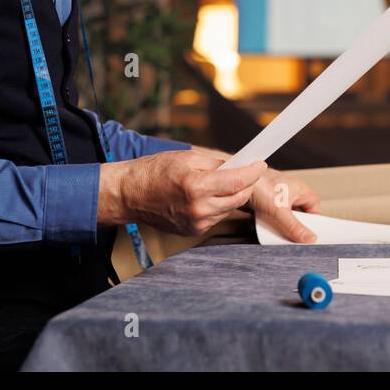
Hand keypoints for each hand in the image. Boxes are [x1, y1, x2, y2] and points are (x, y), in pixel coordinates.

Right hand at [98, 149, 266, 236]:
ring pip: (230, 208)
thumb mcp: (186, 158)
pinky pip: (217, 216)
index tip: (260, 164)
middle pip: (239, 198)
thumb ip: (215, 164)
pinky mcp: (193, 231)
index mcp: (196, 187)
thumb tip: (237, 166)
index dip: (253, 172)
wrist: (130, 194)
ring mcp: (196, 223)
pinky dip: (219, 205)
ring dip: (232, 195)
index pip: (238, 181)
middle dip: (246, 183)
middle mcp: (198, 209)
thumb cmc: (153, 172)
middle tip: (245, 171)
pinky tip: (208, 196)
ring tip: (220, 182)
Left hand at [250, 168, 320, 242]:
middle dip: (295, 226)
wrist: (238, 182)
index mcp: (301, 190)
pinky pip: (273, 215)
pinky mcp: (266, 201)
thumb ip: (295, 227)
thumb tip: (309, 238)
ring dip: (282, 225)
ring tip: (278, 233)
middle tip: (293, 236)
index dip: (314, 221)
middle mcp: (291, 192)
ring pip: (286, 216)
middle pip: (299, 214)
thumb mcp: (280, 211)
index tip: (310, 234)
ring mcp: (278, 197)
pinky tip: (266, 228)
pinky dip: (271, 222)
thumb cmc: (260, 185)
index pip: (315, 208)